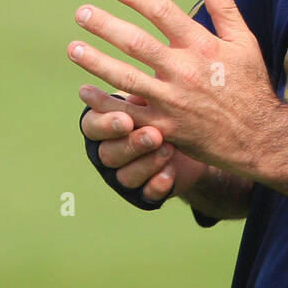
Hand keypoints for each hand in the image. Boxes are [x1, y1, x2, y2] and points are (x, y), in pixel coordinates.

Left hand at [69, 0, 278, 175]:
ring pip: (125, 77)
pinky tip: (85, 91)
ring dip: (95, 61)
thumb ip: (225, 8)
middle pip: (136, 43)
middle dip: (105, 26)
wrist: (258, 136)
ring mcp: (172, 100)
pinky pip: (128, 113)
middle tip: (82, 13)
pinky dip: (104, 103)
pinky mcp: (164, 126)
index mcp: (202, 46)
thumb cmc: (250, 86)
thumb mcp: (245, 42)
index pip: (162, 12)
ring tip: (73, 48)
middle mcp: (183, 71)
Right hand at [80, 91, 207, 201]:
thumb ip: (141, 98)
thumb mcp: (154, 98)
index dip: (106, 125)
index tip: (126, 119)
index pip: (92, 126)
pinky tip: (170, 171)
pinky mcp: (146, 192)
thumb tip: (137, 95)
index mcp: (103, 125)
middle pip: (108, 154)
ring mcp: (126, 174)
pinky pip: (148, 192)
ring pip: (126, 176)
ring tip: (168, 148)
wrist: (195, 137)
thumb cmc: (165, 106)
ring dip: (147, 163)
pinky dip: (158, 183)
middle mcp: (109, 152)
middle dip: (132, 144)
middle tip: (154, 135)